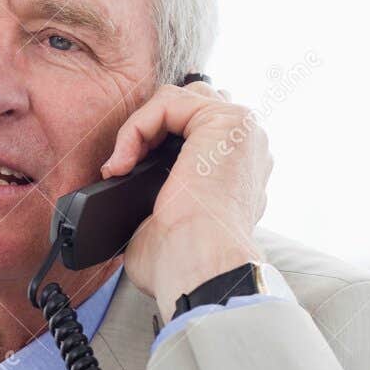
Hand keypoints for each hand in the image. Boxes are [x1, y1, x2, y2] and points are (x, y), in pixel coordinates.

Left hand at [101, 80, 272, 316]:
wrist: (197, 268)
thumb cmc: (182, 260)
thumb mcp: (168, 221)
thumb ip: (159, 194)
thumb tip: (124, 190)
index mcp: (237, 172)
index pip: (194, 129)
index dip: (154, 141)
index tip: (127, 174)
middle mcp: (247, 147)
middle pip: (189, 107)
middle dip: (149, 128)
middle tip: (125, 165)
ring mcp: (241, 132)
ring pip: (177, 101)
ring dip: (139, 129)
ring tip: (122, 166)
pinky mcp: (226, 121)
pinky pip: (167, 102)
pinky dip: (136, 128)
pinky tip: (124, 162)